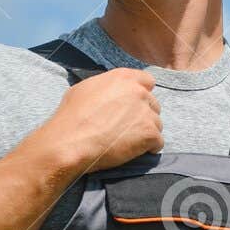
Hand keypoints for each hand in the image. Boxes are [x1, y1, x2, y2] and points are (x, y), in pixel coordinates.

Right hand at [35, 67, 161, 174]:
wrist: (71, 142)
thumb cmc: (72, 117)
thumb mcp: (85, 89)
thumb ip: (106, 86)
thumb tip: (111, 92)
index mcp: (123, 77)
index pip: (147, 81)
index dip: (142, 94)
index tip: (135, 105)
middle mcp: (138, 92)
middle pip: (153, 104)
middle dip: (143, 115)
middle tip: (127, 127)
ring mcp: (146, 112)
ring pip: (156, 123)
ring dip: (145, 132)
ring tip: (127, 141)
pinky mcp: (149, 133)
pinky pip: (158, 142)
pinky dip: (149, 148)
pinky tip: (133, 151)